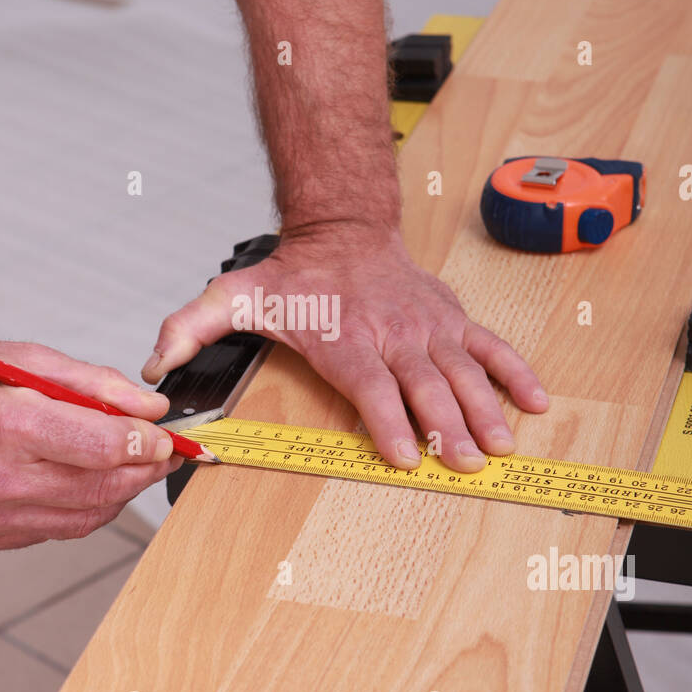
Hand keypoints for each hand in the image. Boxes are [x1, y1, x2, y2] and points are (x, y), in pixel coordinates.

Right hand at [0, 339, 180, 549]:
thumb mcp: (26, 359)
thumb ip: (95, 385)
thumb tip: (148, 408)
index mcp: (8, 422)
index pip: (104, 447)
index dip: (146, 445)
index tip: (165, 438)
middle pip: (101, 490)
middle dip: (142, 472)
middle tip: (160, 454)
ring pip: (83, 519)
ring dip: (115, 494)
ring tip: (125, 466)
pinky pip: (50, 531)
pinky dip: (75, 508)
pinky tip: (76, 482)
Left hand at [141, 225, 547, 471]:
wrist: (343, 228)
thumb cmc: (295, 274)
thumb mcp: (234, 297)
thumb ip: (189, 329)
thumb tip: (155, 369)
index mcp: (345, 339)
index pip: (371, 385)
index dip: (389, 421)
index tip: (406, 456)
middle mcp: (391, 334)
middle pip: (424, 386)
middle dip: (447, 428)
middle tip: (465, 463)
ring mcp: (426, 327)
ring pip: (461, 372)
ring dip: (485, 410)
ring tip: (502, 445)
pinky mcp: (450, 319)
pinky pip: (490, 347)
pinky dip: (515, 373)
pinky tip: (536, 402)